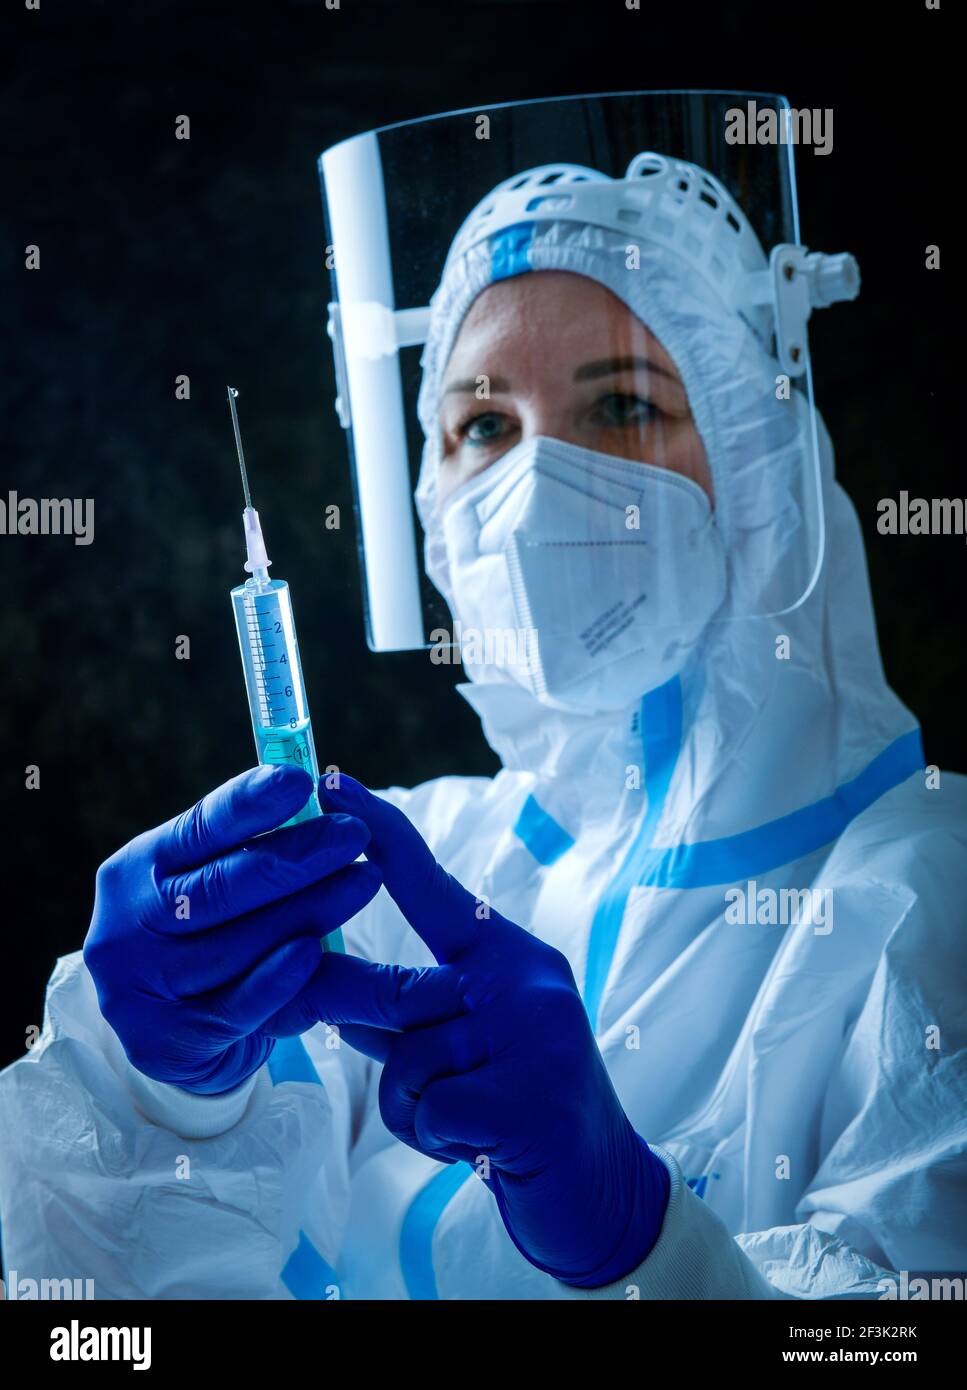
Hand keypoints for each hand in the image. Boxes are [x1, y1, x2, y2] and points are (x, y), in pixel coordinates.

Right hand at [84, 765, 381, 1093]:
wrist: (181, 1037)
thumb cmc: (210, 939)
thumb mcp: (214, 885)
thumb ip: (248, 848)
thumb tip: (319, 793)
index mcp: (137, 870)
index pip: (197, 828)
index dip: (249, 804)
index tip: (300, 779)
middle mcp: (125, 925)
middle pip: (220, 886)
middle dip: (296, 856)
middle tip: (353, 833)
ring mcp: (138, 987)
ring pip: (235, 944)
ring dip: (308, 909)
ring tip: (364, 881)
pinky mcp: (167, 1040)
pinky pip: (236, 1005)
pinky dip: (279, 977)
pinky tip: (317, 949)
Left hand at [316, 775, 670, 1287]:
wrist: (599, 1191)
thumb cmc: (518, 1111)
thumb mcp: (463, 1051)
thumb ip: (407, 1016)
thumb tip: (329, 993)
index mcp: (510, 958)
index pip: (435, 887)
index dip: (380, 835)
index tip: (333, 783)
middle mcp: (526, 983)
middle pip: (397, 989)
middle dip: (345, 1016)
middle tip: (319, 1019)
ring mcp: (534, 1037)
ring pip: (406, 1062)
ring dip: (412, 1107)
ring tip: (462, 1122)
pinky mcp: (529, 1100)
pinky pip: (427, 1111)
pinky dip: (434, 1140)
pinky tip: (478, 1148)